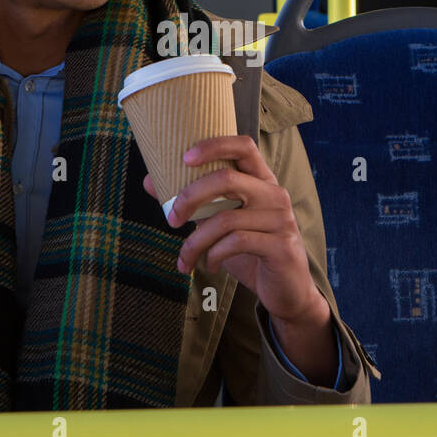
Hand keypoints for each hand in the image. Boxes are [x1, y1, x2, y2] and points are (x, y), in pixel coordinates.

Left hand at [142, 135, 325, 326]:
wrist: (287, 291)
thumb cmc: (250, 252)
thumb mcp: (220, 224)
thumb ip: (193, 203)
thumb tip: (150, 181)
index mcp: (262, 181)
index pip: (243, 145)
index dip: (213, 145)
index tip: (184, 157)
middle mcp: (275, 194)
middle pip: (226, 179)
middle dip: (189, 197)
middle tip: (171, 219)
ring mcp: (281, 219)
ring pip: (225, 219)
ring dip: (196, 241)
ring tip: (186, 258)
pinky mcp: (281, 245)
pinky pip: (236, 242)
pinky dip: (213, 255)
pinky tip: (209, 265)